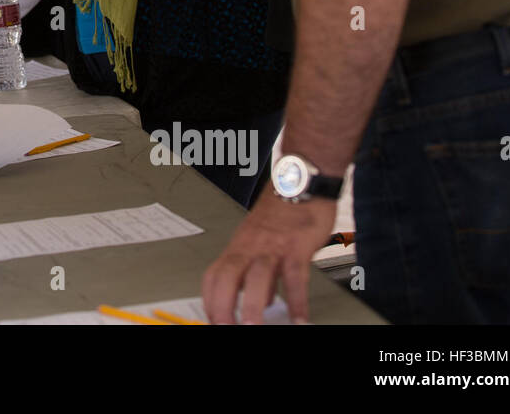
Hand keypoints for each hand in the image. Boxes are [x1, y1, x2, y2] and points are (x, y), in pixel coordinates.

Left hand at [202, 190, 336, 323]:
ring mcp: (273, 246)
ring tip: (254, 328)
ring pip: (256, 277)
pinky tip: (299, 318)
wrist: (300, 181)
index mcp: (239, 246)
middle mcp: (251, 247)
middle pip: (226, 277)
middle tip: (225, 329)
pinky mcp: (296, 246)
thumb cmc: (282, 211)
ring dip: (253, 306)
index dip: (209, 300)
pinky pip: (294, 276)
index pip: (213, 275)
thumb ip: (257, 269)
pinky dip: (296, 300)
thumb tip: (259, 301)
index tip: (212, 320)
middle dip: (222, 307)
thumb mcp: (261, 239)